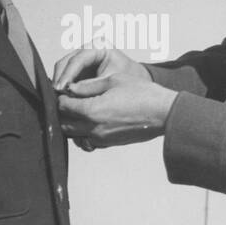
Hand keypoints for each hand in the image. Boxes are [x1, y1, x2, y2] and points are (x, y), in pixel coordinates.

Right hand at [52, 46, 149, 92]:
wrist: (137, 80)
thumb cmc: (130, 77)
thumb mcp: (111, 81)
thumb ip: (91, 86)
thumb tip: (71, 92)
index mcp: (99, 46)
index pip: (78, 59)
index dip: (67, 74)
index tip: (61, 88)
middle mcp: (89, 48)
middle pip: (66, 61)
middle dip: (60, 77)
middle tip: (55, 93)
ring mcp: (83, 57)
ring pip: (63, 67)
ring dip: (59, 81)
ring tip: (57, 96)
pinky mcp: (80, 67)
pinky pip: (67, 74)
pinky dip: (63, 84)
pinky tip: (61, 95)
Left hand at [57, 72, 174, 147]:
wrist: (164, 114)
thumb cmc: (142, 93)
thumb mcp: (113, 80)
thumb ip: (88, 85)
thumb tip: (71, 88)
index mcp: (92, 111)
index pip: (63, 106)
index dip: (61, 96)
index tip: (66, 89)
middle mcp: (93, 128)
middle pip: (64, 124)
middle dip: (63, 112)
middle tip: (69, 99)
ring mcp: (101, 139)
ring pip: (74, 135)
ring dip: (72, 123)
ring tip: (79, 110)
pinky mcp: (109, 144)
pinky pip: (87, 141)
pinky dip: (83, 132)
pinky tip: (92, 120)